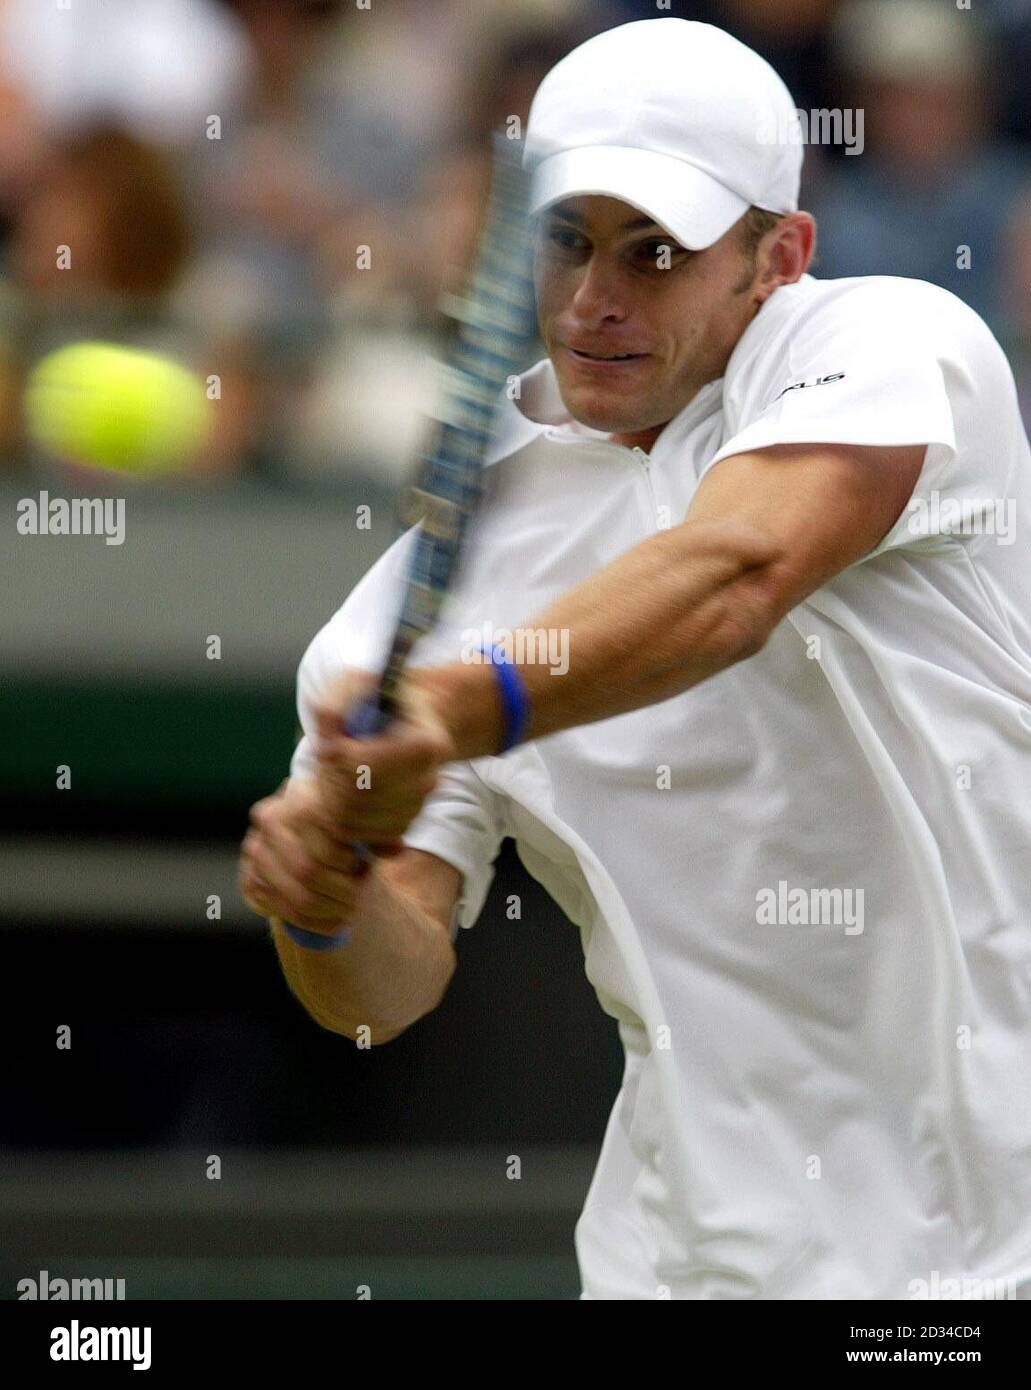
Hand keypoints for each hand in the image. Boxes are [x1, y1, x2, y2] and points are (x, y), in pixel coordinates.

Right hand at [239, 777, 391, 937]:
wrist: (301, 828)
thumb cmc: (338, 824)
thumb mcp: (358, 821)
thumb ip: (377, 833)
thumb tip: (397, 849)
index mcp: (297, 800)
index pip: (326, 844)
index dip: (349, 864)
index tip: (366, 868)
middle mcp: (269, 823)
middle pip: (310, 873)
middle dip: (343, 891)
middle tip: (361, 895)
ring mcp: (254, 852)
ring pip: (299, 898)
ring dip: (332, 911)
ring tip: (351, 908)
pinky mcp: (249, 880)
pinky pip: (282, 912)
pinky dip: (315, 924)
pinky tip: (337, 923)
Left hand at [313, 669, 455, 845]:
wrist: (411, 714)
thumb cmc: (379, 695)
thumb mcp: (354, 683)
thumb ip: (333, 708)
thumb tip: (326, 752)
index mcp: (423, 745)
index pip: (365, 769)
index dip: (336, 761)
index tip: (331, 743)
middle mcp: (427, 779)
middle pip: (358, 802)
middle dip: (330, 784)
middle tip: (328, 760)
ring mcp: (419, 803)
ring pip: (358, 824)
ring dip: (335, 803)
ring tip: (337, 774)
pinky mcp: (408, 820)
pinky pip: (366, 837)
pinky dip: (348, 820)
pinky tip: (348, 792)